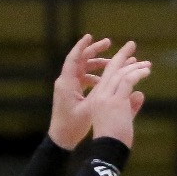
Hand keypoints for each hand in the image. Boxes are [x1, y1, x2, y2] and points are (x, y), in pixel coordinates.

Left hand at [48, 34, 112, 148]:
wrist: (61, 139)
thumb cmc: (73, 126)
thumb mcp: (89, 109)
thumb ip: (101, 94)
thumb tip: (115, 82)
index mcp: (67, 83)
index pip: (74, 58)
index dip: (83, 46)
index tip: (91, 36)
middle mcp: (66, 82)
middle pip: (80, 60)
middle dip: (95, 52)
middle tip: (109, 44)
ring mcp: (69, 87)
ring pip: (84, 69)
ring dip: (98, 65)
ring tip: (114, 62)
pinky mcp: (72, 93)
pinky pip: (84, 79)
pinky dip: (96, 76)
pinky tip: (106, 80)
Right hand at [83, 41, 151, 148]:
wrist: (108, 149)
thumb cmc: (114, 139)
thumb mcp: (124, 119)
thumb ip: (131, 106)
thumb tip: (140, 95)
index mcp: (99, 98)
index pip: (108, 76)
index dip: (118, 65)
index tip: (128, 58)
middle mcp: (101, 95)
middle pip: (111, 69)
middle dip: (122, 55)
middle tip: (131, 44)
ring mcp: (107, 97)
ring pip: (121, 74)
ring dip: (135, 66)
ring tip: (147, 62)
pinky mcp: (116, 101)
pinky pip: (128, 81)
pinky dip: (138, 74)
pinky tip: (147, 71)